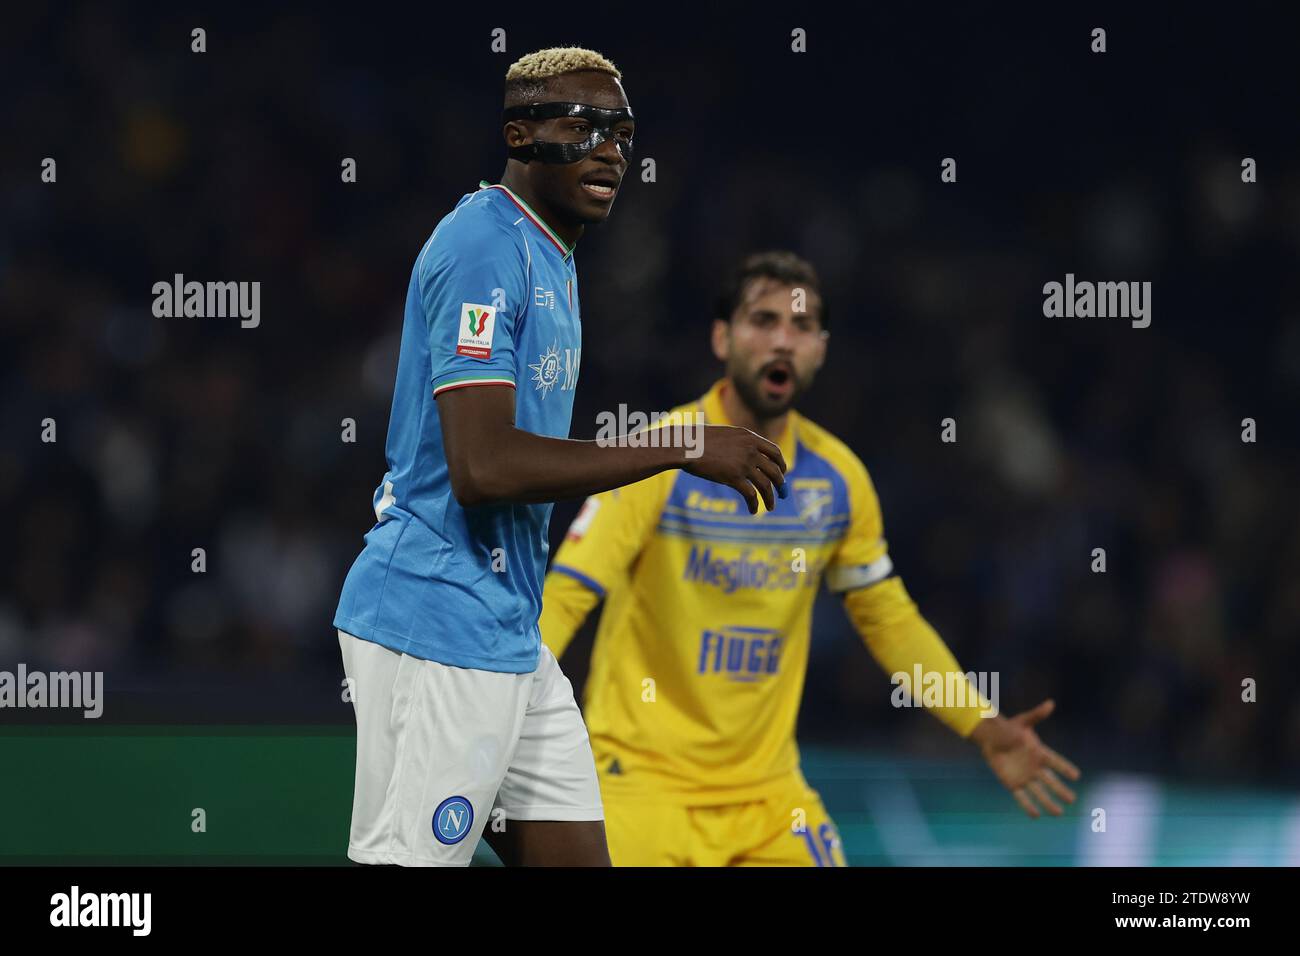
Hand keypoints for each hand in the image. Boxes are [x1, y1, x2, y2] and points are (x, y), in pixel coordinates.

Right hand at [682, 425, 787, 513]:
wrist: (685, 444)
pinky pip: (751, 495)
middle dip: (781, 484)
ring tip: (771, 507)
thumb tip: (746, 453)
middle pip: (775, 470)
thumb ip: (739, 443)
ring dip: (770, 498)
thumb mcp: (725, 435)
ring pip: (766, 485)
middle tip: (782, 494)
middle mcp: (751, 450)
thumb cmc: (699, 440)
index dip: (781, 464)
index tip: (781, 473)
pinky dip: (755, 504)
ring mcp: (743, 463)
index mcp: (750, 437)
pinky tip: (753, 510)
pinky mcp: (733, 477)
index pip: (775, 452)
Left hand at [971, 699, 1080, 817]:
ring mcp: (1025, 777)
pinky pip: (1021, 797)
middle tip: (1072, 799)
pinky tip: (1035, 815)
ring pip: (1039, 792)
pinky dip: (1027, 805)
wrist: (990, 738)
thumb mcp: (1023, 721)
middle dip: (1061, 790)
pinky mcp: (1012, 783)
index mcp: (1040, 753)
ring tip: (1058, 813)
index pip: (1056, 762)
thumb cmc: (1008, 728)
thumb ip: (1036, 715)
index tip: (1076, 775)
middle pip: (1051, 781)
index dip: (1065, 768)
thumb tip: (1050, 703)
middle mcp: (1035, 768)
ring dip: (1048, 803)